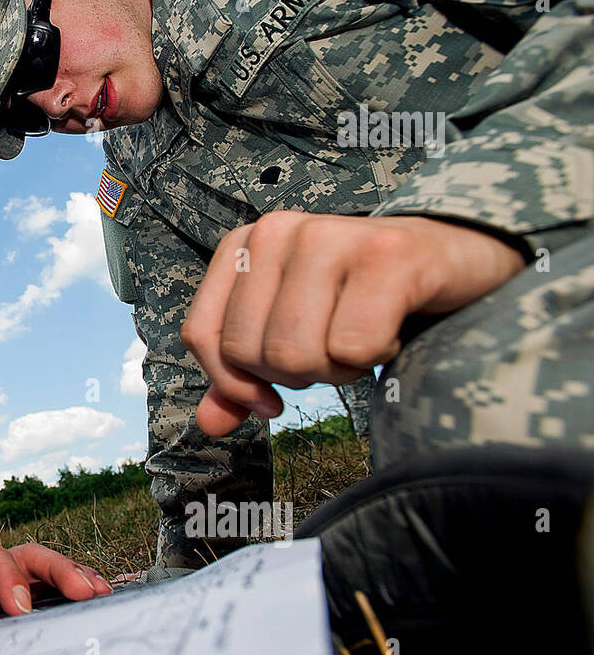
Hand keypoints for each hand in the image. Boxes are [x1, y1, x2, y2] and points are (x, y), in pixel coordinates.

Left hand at [0, 538, 112, 632]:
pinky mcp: (22, 599)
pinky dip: (73, 592)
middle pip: (30, 556)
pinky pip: (51, 592)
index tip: (21, 609)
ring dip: (76, 578)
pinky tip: (95, 597)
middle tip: (84, 590)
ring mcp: (10, 580)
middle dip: (59, 570)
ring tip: (100, 592)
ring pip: (47, 570)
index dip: (9, 579)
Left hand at [181, 213, 525, 437]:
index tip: (270, 397)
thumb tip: (209, 424)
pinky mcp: (385, 252)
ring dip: (338, 367)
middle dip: (298, 373)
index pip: (202, 335)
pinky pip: (352, 346)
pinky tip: (392, 327)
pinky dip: (377, 355)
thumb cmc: (361, 298)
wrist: (452, 257)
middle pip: (252, 353)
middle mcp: (277, 230)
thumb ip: (244, 375)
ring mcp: (329, 235)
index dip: (233, 382)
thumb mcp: (292, 330)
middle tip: (334, 348)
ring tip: (363, 334)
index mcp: (245, 244)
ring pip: (297, 354)